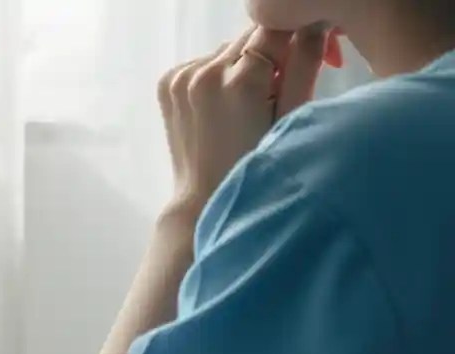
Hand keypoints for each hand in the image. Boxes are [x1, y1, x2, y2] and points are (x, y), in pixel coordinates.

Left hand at [159, 25, 328, 212]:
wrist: (202, 198)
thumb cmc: (256, 166)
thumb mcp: (291, 118)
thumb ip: (304, 65)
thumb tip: (316, 23)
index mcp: (240, 81)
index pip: (275, 29)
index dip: (291, 41)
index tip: (295, 63)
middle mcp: (205, 73)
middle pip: (249, 39)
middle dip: (267, 54)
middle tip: (273, 90)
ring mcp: (181, 77)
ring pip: (226, 50)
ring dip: (240, 66)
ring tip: (246, 104)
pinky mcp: (168, 82)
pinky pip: (203, 62)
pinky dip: (217, 75)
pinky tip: (222, 105)